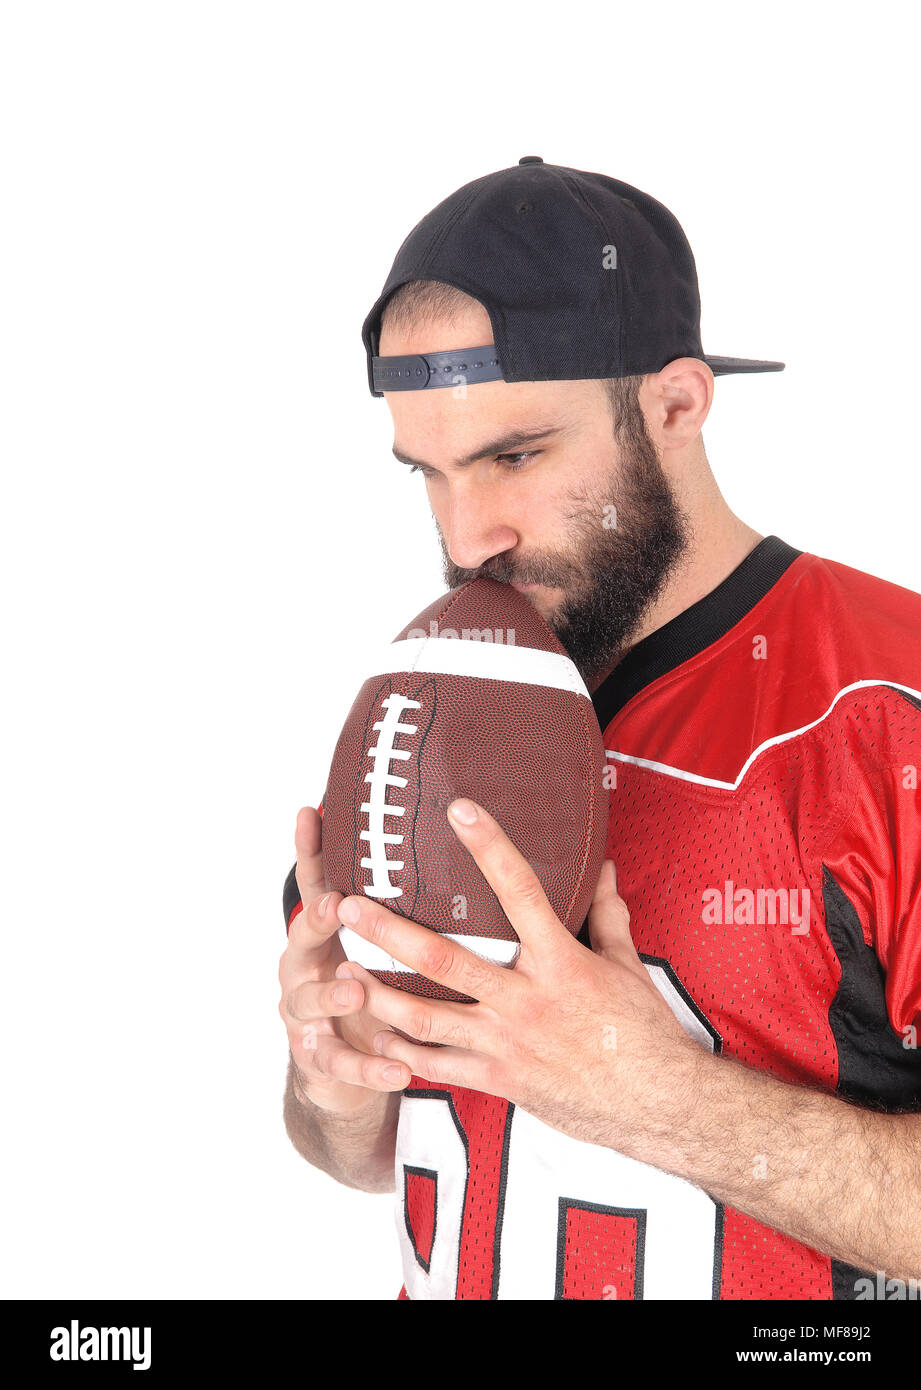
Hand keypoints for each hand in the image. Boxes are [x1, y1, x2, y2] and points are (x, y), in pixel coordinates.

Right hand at [277, 806, 410, 1113]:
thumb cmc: (368, 990)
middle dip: (317, 921)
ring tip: (355, 990)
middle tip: (338, 906)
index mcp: (320, 934)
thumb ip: (395, 905)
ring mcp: (304, 1015)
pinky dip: (368, 1068)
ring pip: (309, 1001)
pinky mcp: (319, 1060)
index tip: (311, 814)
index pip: (314, 884)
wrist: (338, 1070)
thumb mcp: (374, 945)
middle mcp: (303, 968)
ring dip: (332, 994)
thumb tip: (436, 843)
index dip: (309, 850)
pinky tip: (398, 1070)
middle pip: (301, 938)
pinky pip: (341, 1063)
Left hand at [333, 798, 700, 1153]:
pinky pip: (439, 1066)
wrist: (658, 1105)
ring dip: (378, 993)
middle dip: (388, 932)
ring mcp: (507, 1043)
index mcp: (560, 961)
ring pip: (425, 1017)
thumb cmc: (644, 1031)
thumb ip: (605, 913)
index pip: (520, 890)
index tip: (459, 809)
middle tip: (348, 906)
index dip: (489, 845)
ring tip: (342, 968)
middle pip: (443, 959)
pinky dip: (402, 1051)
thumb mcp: (627, 964)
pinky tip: (375, 1030)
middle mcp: (525, 1000)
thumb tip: (603, 867)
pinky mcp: (499, 1079)